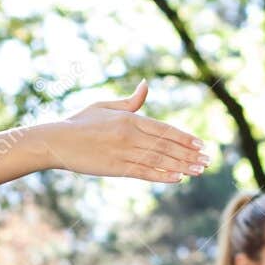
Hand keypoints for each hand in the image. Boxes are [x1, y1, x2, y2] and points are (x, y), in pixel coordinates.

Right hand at [56, 81, 208, 181]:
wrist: (57, 141)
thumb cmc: (79, 123)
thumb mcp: (105, 105)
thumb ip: (130, 102)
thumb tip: (146, 85)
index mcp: (129, 119)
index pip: (164, 129)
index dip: (184, 137)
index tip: (200, 144)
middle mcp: (130, 135)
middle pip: (166, 145)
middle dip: (189, 154)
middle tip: (208, 160)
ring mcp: (123, 152)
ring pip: (159, 159)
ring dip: (181, 166)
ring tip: (198, 171)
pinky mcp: (115, 167)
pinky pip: (143, 172)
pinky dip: (161, 175)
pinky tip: (176, 178)